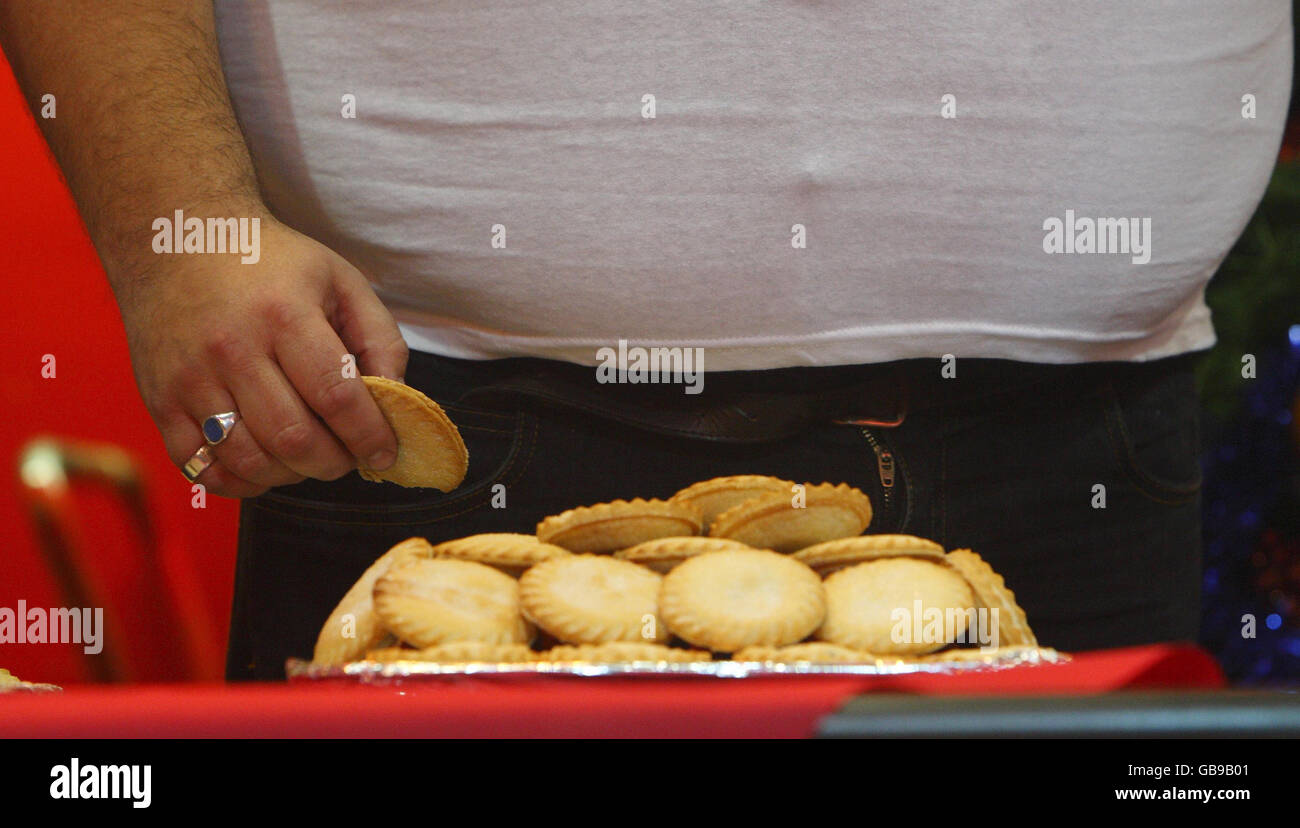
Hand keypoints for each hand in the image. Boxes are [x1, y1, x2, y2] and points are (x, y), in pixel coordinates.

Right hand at [116, 214, 407, 497]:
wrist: (178, 238)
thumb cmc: (272, 264)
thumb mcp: (341, 280)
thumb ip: (380, 340)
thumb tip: (395, 403)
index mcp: (284, 314)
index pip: (337, 397)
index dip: (369, 436)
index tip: (385, 453)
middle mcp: (232, 349)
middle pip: (294, 440)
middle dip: (335, 463)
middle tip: (348, 456)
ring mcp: (189, 378)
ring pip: (250, 461)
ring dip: (292, 475)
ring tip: (309, 458)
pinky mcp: (159, 400)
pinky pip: (201, 468)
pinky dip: (241, 483)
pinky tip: (266, 466)